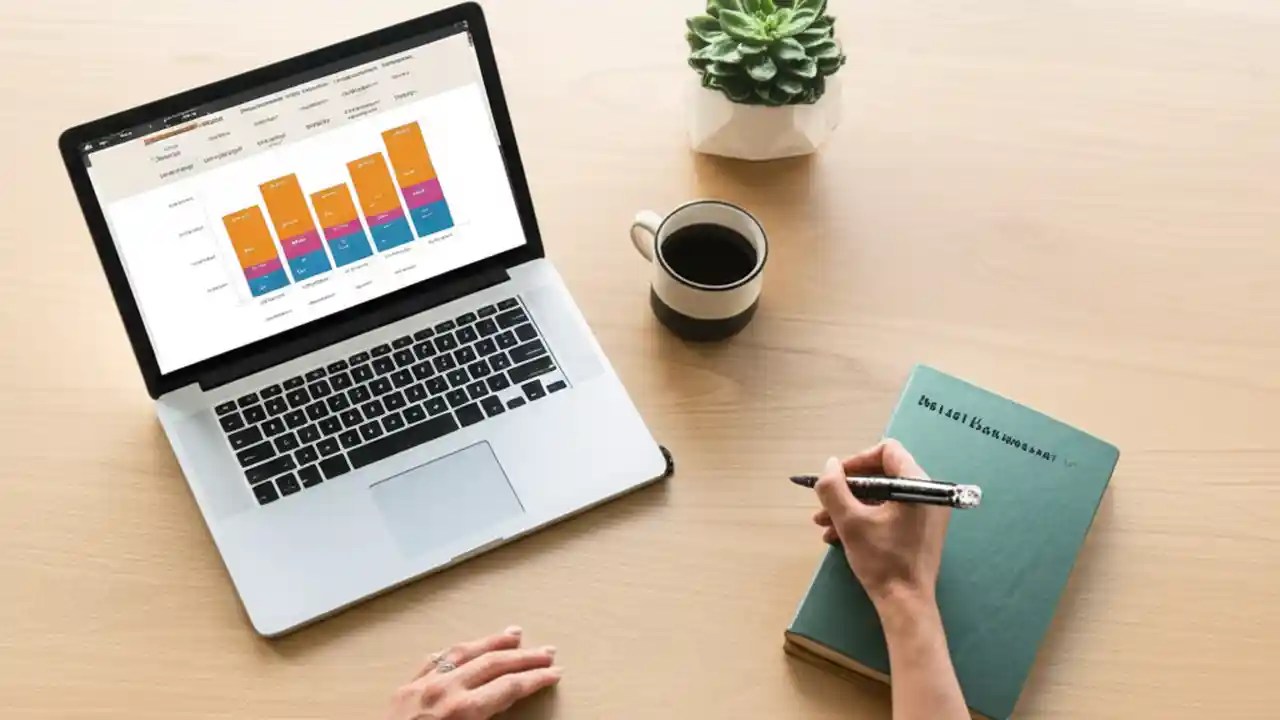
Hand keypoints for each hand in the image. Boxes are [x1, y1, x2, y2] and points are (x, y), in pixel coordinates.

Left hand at [386, 626, 560, 719]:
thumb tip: (508, 702)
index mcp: (463, 712)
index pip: (510, 687)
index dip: (536, 678)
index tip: (554, 672)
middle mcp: (445, 691)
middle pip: (493, 664)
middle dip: (524, 656)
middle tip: (547, 651)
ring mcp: (422, 686)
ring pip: (463, 652)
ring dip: (491, 643)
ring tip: (513, 634)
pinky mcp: (403, 690)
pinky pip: (433, 662)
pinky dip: (452, 653)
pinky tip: (462, 649)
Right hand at [811, 440, 950, 611]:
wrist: (906, 604)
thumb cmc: (882, 560)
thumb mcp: (850, 522)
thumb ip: (834, 488)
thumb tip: (830, 465)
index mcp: (917, 485)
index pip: (887, 451)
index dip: (857, 460)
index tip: (836, 478)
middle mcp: (927, 494)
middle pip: (882, 474)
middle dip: (848, 489)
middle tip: (824, 504)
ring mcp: (926, 513)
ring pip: (882, 497)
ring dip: (850, 506)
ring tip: (823, 524)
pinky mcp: (920, 530)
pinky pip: (889, 513)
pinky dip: (864, 519)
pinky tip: (838, 536)